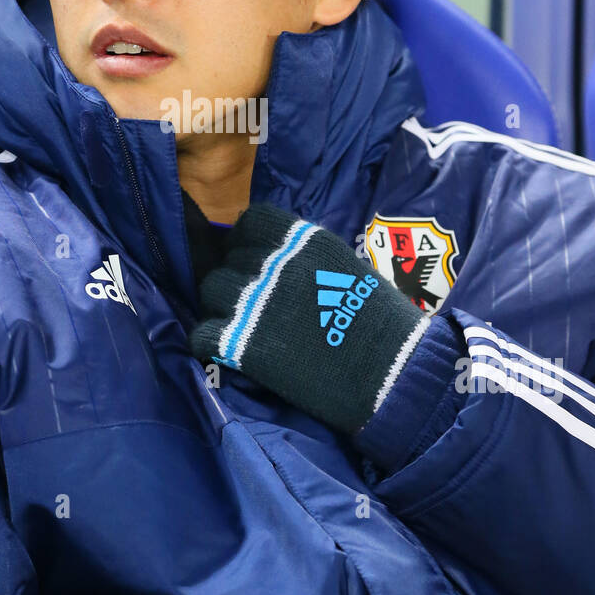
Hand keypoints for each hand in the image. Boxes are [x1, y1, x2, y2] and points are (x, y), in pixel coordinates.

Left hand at [188, 202, 428, 434]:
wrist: (393, 373)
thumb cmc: (385, 324)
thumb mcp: (348, 270)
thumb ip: (309, 259)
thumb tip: (284, 260)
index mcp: (303, 241)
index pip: (251, 221)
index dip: (247, 241)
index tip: (253, 260)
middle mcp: (274, 264)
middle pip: (228, 260)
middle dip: (235, 278)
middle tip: (248, 301)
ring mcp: (254, 303)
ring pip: (210, 292)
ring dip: (220, 307)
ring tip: (237, 326)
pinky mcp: (241, 343)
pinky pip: (201, 334)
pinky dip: (209, 342)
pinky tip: (225, 351)